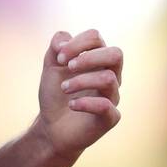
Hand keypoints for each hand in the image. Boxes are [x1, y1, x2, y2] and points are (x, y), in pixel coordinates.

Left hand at [34, 28, 122, 164]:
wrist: (51, 128)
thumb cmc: (56, 96)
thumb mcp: (51, 67)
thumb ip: (55, 48)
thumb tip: (64, 41)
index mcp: (97, 60)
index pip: (96, 38)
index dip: (77, 43)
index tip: (59, 58)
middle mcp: (110, 75)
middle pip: (115, 53)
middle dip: (88, 57)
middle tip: (67, 66)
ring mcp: (112, 96)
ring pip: (108, 78)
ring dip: (81, 81)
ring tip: (64, 88)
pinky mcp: (110, 117)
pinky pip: (106, 105)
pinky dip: (84, 103)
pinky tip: (71, 105)